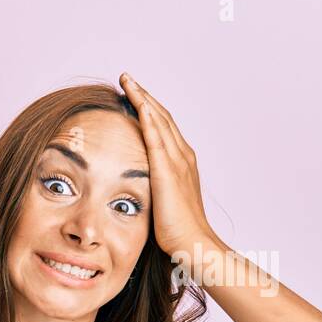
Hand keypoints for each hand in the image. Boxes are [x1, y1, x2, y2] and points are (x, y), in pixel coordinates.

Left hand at [118, 72, 222, 259]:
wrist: (193, 243)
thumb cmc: (178, 232)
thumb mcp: (162, 205)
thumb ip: (153, 191)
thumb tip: (135, 192)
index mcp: (182, 163)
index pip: (164, 129)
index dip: (149, 110)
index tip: (134, 96)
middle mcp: (183, 156)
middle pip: (163, 117)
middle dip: (145, 96)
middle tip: (128, 79)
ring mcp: (178, 160)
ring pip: (160, 120)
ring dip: (144, 98)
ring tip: (128, 81)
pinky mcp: (168, 169)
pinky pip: (156, 135)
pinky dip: (147, 115)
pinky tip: (136, 101)